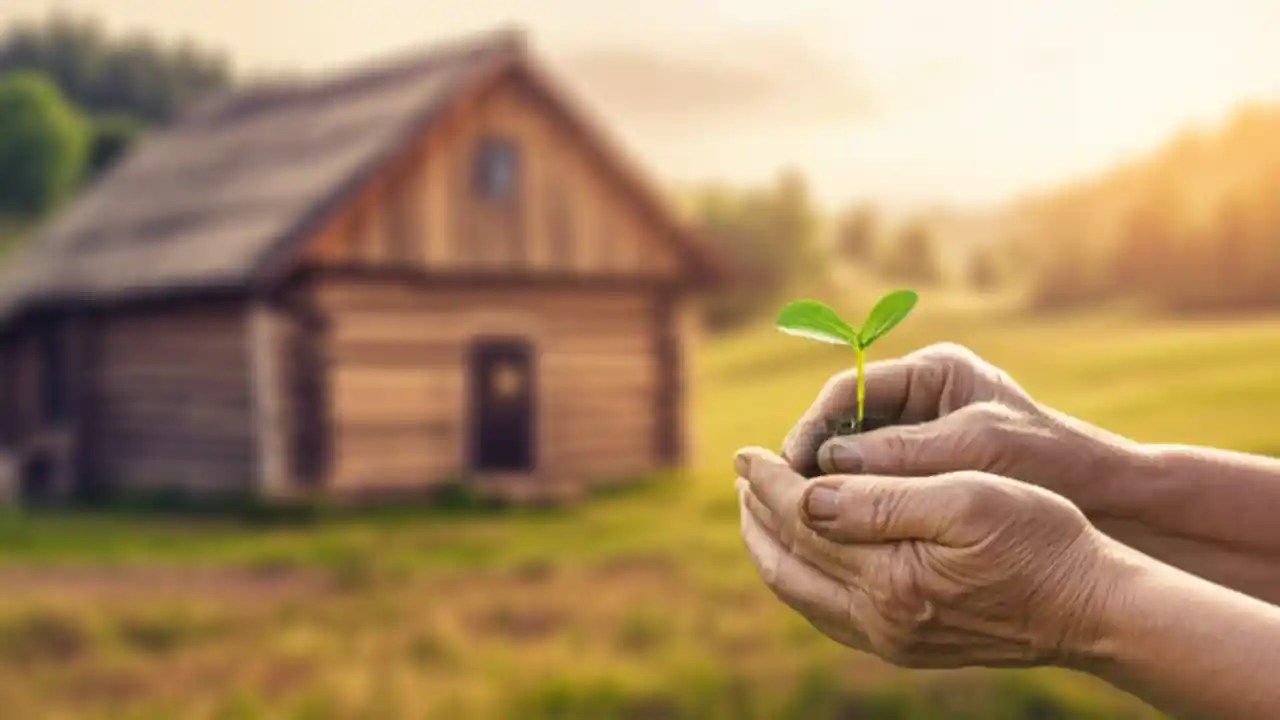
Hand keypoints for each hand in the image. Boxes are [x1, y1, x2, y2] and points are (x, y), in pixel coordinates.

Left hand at [735, 447, 1115, 668]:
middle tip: (743, 475)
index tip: (745, 452)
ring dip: (772, 548)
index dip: (768, 481)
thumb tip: (805, 496)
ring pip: (801, 593)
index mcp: (890, 576)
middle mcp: (879, 618)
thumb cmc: (1040, 537)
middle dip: (756, 515)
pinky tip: (805, 553)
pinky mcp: (904, 646)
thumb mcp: (966, 497)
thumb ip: (881, 498)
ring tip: (759, 509)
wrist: (1092, 608)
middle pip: (788, 563)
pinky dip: (802, 577)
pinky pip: (827, 613)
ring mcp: (890, 639)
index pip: (802, 519)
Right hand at [783, 343, 1141, 512]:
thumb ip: (902, 454)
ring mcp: (921, 435)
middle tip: (777, 497)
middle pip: (840, 422)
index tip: (788, 468)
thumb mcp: (974, 452)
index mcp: (933, 371)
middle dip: (809, 460)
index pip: (847, 390)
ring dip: (826, 488)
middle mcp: (920, 397)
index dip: (811, 430)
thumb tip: (824, 466)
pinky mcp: (927, 473)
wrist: (1108, 500)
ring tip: (800, 522)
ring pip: (850, 458)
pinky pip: (872, 486)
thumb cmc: (1050, 464)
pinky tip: (837, 537)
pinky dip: (853, 507)